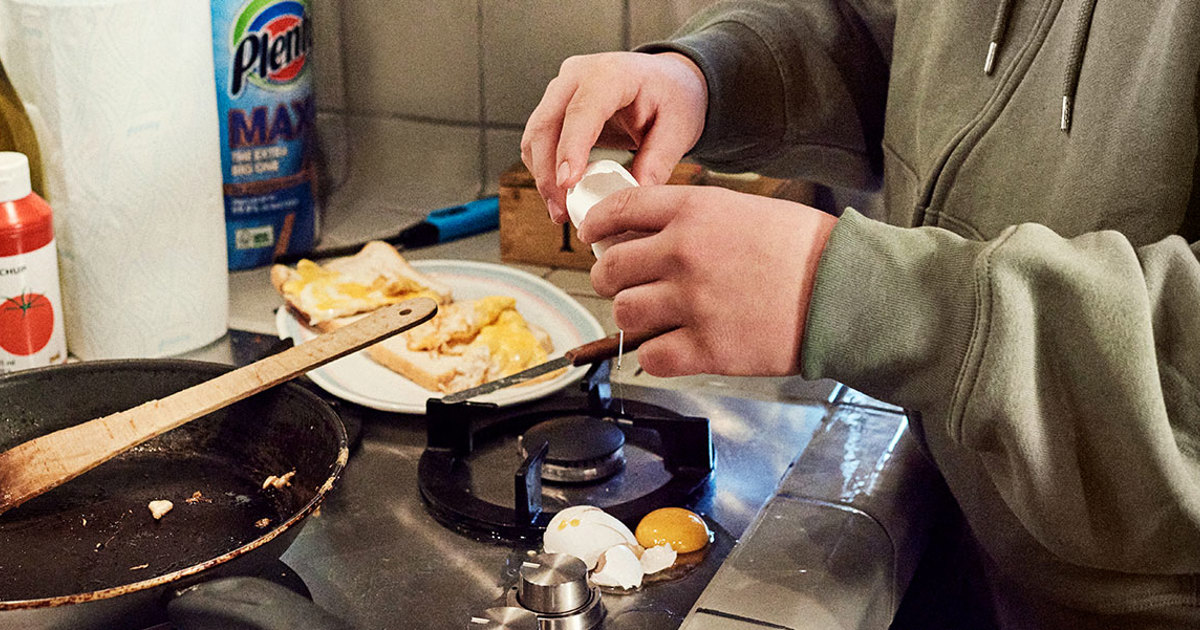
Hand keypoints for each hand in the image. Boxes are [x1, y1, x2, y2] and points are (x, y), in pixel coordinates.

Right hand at [520, 51, 707, 222]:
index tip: (567, 184)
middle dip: (548, 173)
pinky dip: (544, 169)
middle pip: (546, 125)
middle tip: (561, 211)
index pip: (582, 111)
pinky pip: (538, 140)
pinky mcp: (554, 106)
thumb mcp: (679, 127)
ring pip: (535, 135)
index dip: (570, 148)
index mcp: (612, 73)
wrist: (667, 79)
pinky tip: (561, 194)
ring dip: (542, 175)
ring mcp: (561, 89)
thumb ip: (659, 161)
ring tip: (561, 210)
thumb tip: (635, 194)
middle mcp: (577, 75)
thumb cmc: (673, 97)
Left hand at [579, 186, 836, 376]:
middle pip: (610, 268)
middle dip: (610, 278)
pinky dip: (655, 355)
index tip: (591, 236)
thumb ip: (693, 218)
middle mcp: (684, 253)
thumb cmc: (805, 249)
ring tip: (654, 318)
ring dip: (632, 318)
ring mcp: (693, 302)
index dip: (596, 225)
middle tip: (623, 285)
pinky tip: (672, 347)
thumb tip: (648, 234)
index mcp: (693, 212)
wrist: (846, 290)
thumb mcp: (744, 209)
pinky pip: (650, 356)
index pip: (619, 209)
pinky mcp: (708, 348)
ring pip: (624, 314)